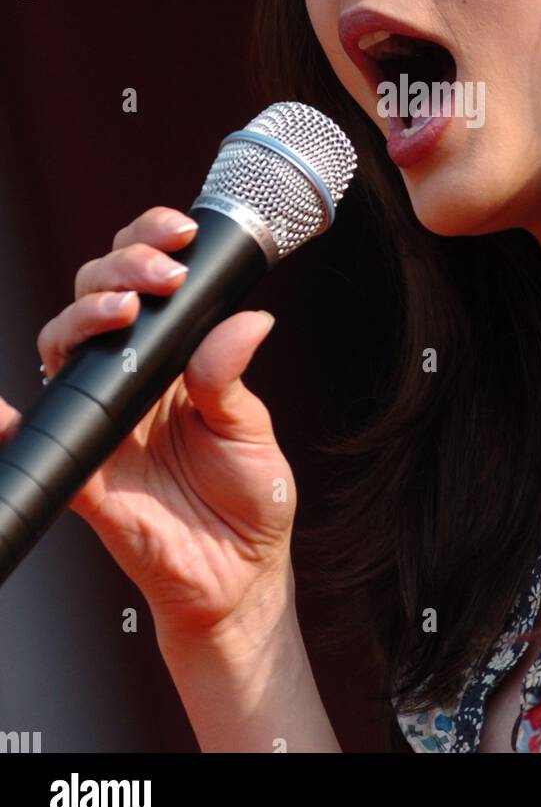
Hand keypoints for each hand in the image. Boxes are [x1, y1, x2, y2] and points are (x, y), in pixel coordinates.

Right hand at [3, 206, 296, 642]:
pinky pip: (40, 440)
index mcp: (173, 355)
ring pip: (64, 348)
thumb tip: (247, 320)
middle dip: (118, 268)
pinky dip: (9, 423)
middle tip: (157, 277)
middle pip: (96, 297)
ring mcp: (103, 418)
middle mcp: (130, 376)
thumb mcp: (249, 427)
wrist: (239, 574)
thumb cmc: (248, 495)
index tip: (178, 232)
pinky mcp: (86, 470)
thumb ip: (232, 375)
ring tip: (120, 310)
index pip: (147, 280)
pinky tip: (2, 409)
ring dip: (82, 317)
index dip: (150, 243)